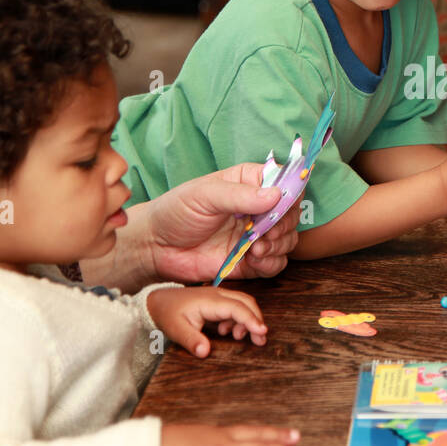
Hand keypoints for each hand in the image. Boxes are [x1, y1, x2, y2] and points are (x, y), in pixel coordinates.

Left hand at [144, 162, 299, 283]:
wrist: (155, 247)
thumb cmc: (175, 212)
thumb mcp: (204, 195)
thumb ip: (240, 195)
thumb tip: (275, 195)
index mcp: (249, 183)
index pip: (285, 182)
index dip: (291, 193)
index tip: (282, 205)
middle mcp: (257, 209)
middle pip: (291, 214)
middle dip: (283, 225)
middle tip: (265, 232)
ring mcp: (255, 236)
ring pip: (288, 240)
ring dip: (278, 245)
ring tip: (256, 248)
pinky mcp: (251, 261)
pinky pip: (276, 263)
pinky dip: (271, 263)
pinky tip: (254, 259)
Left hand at [146, 285, 267, 356]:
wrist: (157, 301)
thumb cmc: (167, 313)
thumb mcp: (175, 329)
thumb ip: (191, 340)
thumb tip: (205, 352)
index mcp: (209, 301)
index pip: (237, 308)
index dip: (251, 320)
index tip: (262, 332)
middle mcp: (218, 294)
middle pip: (246, 302)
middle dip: (256, 320)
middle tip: (260, 340)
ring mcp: (219, 296)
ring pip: (243, 303)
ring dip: (248, 320)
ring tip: (239, 338)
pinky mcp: (218, 300)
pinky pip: (236, 306)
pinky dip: (239, 319)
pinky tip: (227, 332)